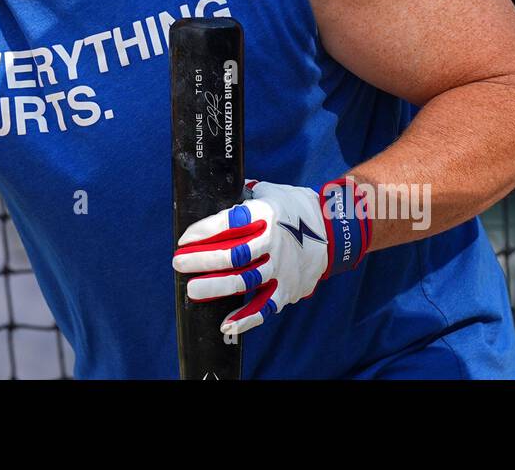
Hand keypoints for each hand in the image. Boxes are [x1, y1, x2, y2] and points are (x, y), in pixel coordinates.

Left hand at [172, 178, 370, 334]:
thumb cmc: (294, 208)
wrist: (336, 230)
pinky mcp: (287, 290)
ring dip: (216, 288)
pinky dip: (245, 318)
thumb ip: (243, 196)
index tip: (184, 239)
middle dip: (203, 260)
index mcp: (266, 214)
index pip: (230, 222)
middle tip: (178, 263)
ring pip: (244, 282)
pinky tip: (225, 324)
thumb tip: (214, 190)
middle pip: (233, 255)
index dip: (205, 231)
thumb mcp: (270, 192)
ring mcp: (280, 268)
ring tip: (192, 290)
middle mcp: (273, 242)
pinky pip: (264, 308)